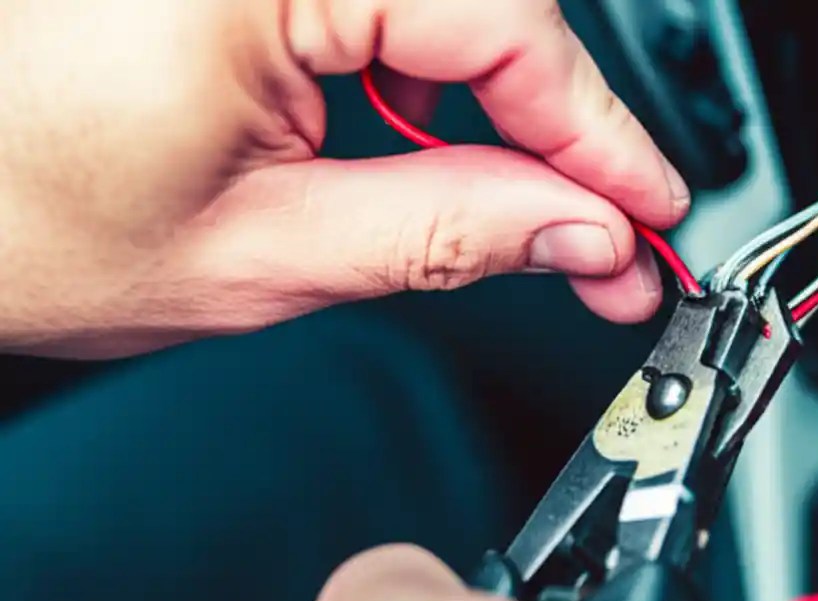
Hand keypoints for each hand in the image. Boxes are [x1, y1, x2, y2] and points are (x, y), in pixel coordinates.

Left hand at [0, 0, 688, 357]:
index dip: (600, 139)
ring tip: (505, 202)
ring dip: (487, 98)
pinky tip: (418, 134)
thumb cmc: (10, 217)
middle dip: (554, 131)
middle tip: (595, 238)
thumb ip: (449, 231)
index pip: (511, 32)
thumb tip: (582, 230)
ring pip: (439, 1)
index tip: (649, 215)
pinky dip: (416, 63)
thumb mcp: (265, 254)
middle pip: (487, 8)